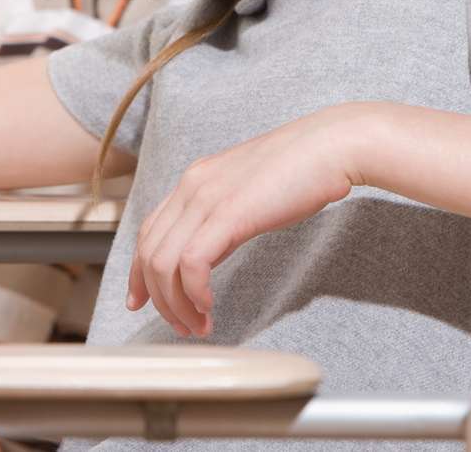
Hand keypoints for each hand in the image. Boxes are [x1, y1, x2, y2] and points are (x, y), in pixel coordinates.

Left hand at [127, 104, 369, 336]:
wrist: (331, 145)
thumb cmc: (302, 169)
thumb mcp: (248, 192)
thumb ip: (223, 215)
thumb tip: (212, 249)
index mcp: (195, 180)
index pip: (148, 231)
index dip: (139, 272)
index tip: (141, 301)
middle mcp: (191, 186)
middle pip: (149, 252)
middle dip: (158, 298)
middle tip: (180, 326)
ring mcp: (206, 197)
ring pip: (163, 263)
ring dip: (176, 304)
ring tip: (198, 324)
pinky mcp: (228, 213)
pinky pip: (192, 263)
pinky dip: (195, 292)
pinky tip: (210, 305)